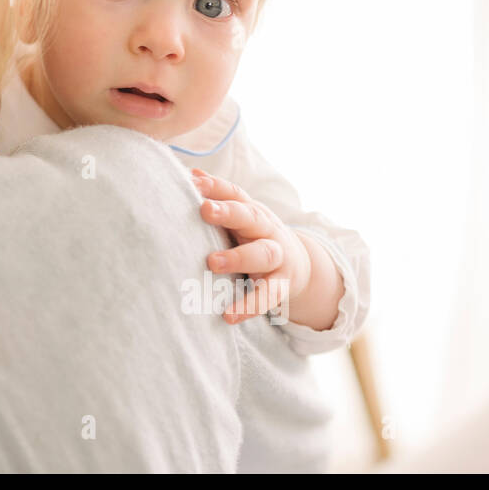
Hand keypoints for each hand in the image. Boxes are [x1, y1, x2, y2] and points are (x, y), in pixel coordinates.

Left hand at [190, 168, 310, 323]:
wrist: (297, 265)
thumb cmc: (253, 236)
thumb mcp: (241, 216)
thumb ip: (217, 198)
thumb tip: (190, 174)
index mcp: (252, 211)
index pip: (235, 193)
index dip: (215, 187)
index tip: (193, 183)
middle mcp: (267, 230)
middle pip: (251, 217)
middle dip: (228, 212)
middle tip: (204, 210)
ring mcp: (278, 257)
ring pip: (262, 254)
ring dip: (238, 257)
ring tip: (212, 262)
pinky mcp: (282, 285)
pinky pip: (267, 296)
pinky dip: (248, 306)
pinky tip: (229, 315)